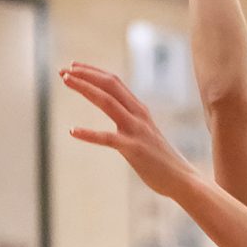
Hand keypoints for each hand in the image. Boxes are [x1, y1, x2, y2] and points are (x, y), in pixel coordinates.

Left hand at [61, 64, 194, 198]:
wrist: (182, 180)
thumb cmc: (161, 160)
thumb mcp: (145, 133)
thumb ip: (132, 120)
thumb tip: (118, 115)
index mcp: (140, 110)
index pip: (114, 82)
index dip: (93, 72)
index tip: (73, 67)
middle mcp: (138, 115)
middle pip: (110, 85)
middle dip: (86, 74)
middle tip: (63, 69)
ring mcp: (136, 130)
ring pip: (108, 102)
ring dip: (85, 88)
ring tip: (65, 80)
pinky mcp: (134, 149)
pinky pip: (108, 138)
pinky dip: (89, 134)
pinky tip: (72, 131)